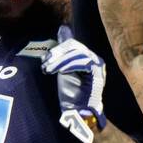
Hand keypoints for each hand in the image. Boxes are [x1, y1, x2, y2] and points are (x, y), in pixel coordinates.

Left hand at [41, 25, 106, 142]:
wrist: (79, 112)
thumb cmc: (71, 92)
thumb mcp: (63, 68)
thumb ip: (63, 52)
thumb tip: (62, 29)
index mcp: (86, 57)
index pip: (71, 44)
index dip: (57, 49)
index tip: (45, 59)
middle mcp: (94, 59)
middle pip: (74, 46)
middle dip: (57, 54)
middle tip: (46, 64)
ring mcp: (97, 66)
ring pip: (77, 54)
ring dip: (59, 61)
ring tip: (49, 69)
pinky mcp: (97, 73)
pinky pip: (83, 63)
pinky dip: (69, 65)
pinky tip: (59, 71)